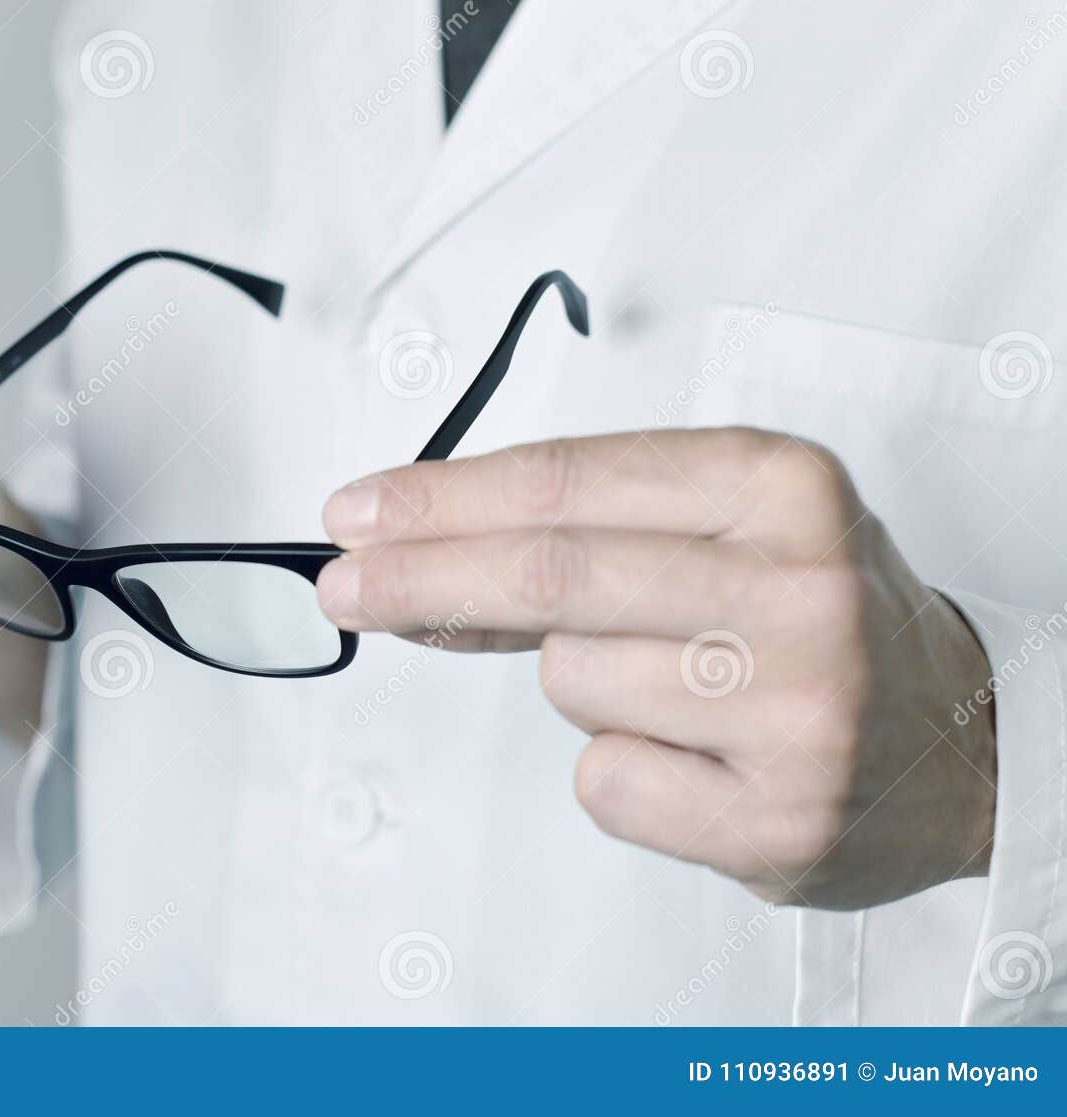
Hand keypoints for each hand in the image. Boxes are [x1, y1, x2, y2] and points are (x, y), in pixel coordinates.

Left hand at [316, 427, 996, 908]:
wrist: (957, 743)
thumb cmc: (812, 619)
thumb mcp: (725, 527)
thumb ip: (578, 531)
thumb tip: (411, 555)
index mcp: (781, 486)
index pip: (566, 482)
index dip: (440, 500)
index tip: (359, 516)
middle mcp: (800, 588)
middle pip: (550, 574)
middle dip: (421, 579)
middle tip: (344, 588)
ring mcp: (797, 709)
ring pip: (572, 681)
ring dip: (579, 682)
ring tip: (676, 684)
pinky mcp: (781, 818)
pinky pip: (607, 781)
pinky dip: (617, 766)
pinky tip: (693, 758)